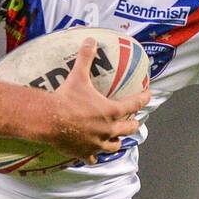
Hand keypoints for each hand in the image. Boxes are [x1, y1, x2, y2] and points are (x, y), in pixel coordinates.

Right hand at [37, 38, 150, 164]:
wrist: (50, 120)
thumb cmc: (67, 97)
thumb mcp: (78, 75)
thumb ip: (86, 58)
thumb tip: (90, 39)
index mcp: (111, 112)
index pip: (133, 105)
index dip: (143, 99)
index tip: (148, 96)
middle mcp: (108, 130)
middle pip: (128, 130)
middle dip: (133, 125)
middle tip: (134, 123)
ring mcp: (97, 144)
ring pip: (114, 147)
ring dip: (116, 143)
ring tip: (116, 140)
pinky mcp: (84, 153)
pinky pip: (93, 159)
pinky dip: (94, 157)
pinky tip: (93, 156)